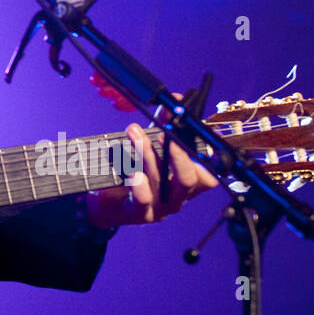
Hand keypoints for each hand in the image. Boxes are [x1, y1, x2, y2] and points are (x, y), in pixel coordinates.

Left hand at [85, 97, 218, 227]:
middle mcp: (178, 198)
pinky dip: (138, 184)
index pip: (207, 173)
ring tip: (134, 133)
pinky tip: (132, 171)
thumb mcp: (150, 147)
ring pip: (161, 182)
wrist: (106, 201)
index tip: (188, 129)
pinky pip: (143, 201)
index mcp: (187, 185)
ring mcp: (160, 208)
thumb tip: (173, 100)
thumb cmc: (133, 172)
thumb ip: (162, 125)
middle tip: (165, 134)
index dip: (202, 152)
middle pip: (190, 179)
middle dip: (178, 154)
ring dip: (148, 153)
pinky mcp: (138, 214)